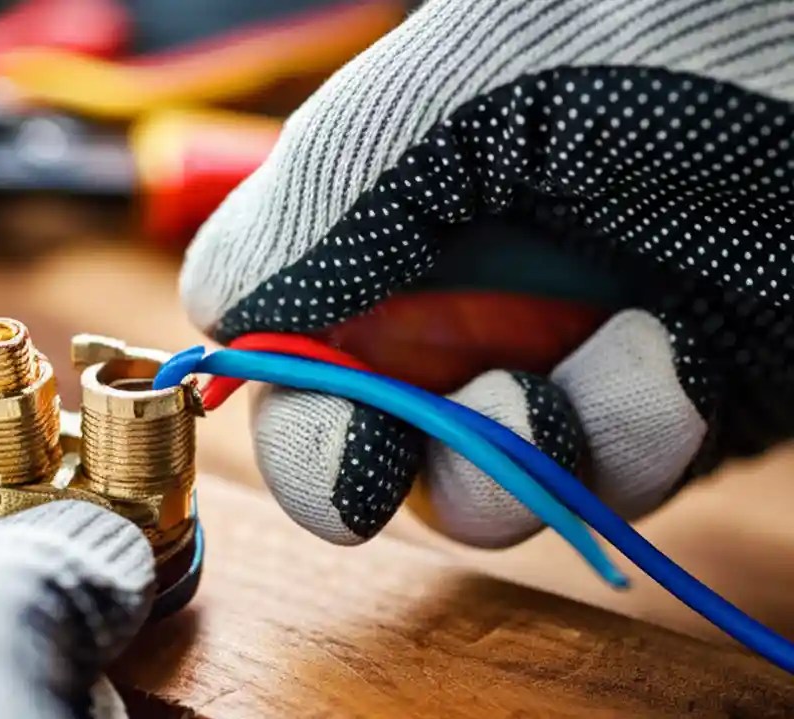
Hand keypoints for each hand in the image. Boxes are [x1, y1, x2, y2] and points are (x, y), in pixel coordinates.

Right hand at [181, 0, 792, 547]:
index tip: (323, 433)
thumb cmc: (684, 30)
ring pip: (479, 486)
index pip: (281, 335)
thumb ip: (328, 192)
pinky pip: (606, 477)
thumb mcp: (478, 76)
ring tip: (616, 353)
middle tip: (399, 446)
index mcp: (387, 210)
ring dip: (522, 448)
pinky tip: (678, 350)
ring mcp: (557, 357)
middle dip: (374, 463)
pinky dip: (635, 432)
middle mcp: (459, 290)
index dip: (281, 397)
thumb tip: (219, 314)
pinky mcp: (660, 409)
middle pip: (359, 439)